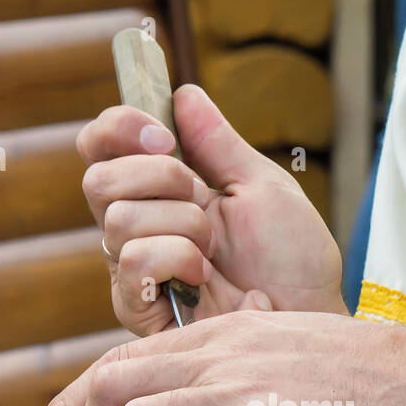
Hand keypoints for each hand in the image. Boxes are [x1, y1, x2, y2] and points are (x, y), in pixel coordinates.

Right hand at [78, 85, 345, 334]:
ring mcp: (134, 268)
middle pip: (98, 180)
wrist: (307, 312)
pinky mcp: (138, 308)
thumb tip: (183, 93)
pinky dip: (176, 257)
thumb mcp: (261, 186)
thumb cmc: (293, 258)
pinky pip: (133, 260)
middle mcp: (140, 226)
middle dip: (157, 177)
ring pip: (118, 219)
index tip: (163, 135)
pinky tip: (203, 276)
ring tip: (214, 250)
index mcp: (162, 190)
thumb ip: (218, 143)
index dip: (119, 129)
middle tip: (201, 198)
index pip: (102, 147)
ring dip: (181, 224)